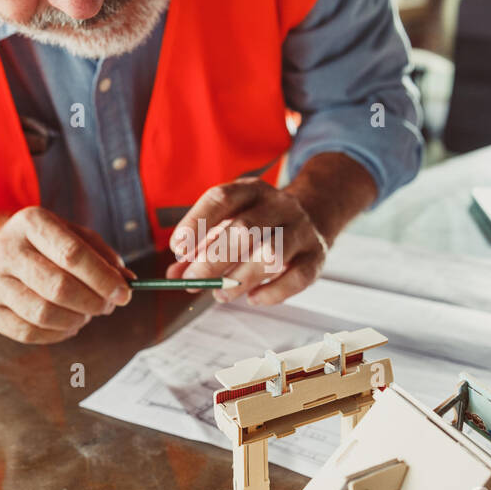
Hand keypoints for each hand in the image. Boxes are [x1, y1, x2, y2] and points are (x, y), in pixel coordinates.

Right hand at [0, 207, 131, 342]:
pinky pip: (28, 333)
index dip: (103, 278)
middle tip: (108, 307)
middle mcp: (5, 248)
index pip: (72, 254)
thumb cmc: (47, 245)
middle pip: (58, 287)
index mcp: (31, 222)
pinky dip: (57, 334)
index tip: (125, 294)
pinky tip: (68, 325)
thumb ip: (103, 256)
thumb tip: (129, 282)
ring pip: (42, 314)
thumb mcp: (75, 236)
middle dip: (92, 302)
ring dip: (76, 320)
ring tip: (86, 314)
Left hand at [165, 177, 328, 306]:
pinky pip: (298, 276)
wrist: (312, 215)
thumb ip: (201, 248)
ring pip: (272, 254)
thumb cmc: (260, 224)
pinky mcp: (316, 255)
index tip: (177, 249)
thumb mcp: (229, 224)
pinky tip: (252, 298)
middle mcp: (278, 205)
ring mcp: (301, 229)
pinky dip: (273, 292)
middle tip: (193, 280)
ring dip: (240, 278)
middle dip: (213, 259)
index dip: (196, 223)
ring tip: (220, 295)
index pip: (221, 199)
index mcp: (251, 191)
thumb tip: (174, 275)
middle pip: (245, 229)